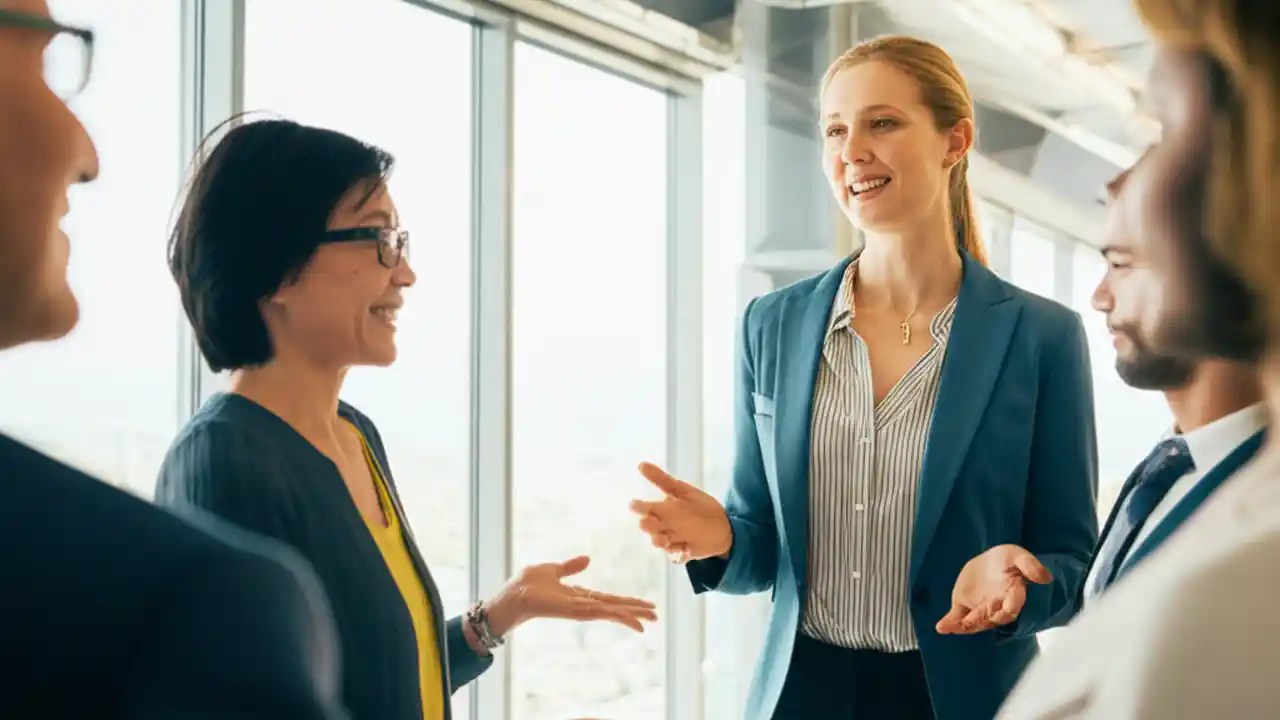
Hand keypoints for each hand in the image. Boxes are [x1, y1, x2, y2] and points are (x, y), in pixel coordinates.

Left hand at [485, 555, 656, 636]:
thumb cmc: (526, 585)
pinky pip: (599, 612)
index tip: (644, 605)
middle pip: (614, 607)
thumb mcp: (552, 570)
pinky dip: (615, 615)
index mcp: (579, 595)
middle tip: (656, 616)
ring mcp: (579, 610)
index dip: (626, 602)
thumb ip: (570, 567)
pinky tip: (629, 618)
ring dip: (630, 615)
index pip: (608, 599)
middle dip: (634, 611)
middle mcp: (582, 605)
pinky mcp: (573, 612)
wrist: (512, 596)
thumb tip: (588, 559)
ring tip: (649, 620)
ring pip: (611, 612)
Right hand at [629, 462, 732, 563]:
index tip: (635, 504)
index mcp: (663, 510)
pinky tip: (686, 549)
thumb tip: (641, 464)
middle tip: (653, 522)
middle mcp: (664, 526)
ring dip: (661, 541)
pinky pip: (676, 557)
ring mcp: (672, 541)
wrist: (723, 526)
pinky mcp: (682, 554)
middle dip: (649, 526)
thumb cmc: (700, 505)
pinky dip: (679, 555)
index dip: (640, 508)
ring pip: (660, 543)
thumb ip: (662, 480)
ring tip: (668, 539)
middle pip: (650, 528)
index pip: (647, 509)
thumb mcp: (683, 491)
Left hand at [935, 544, 1050, 634]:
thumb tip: (1045, 577)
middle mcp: (996, 606)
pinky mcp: (964, 607)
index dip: (1010, 609)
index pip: (1013, 605)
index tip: (1006, 611)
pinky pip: (957, 617)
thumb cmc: (1006, 560)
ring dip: (963, 625)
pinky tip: (941, 627)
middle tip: (969, 621)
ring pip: (973, 621)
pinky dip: (949, 623)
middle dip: (981, 619)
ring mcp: (979, 608)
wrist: (989, 562)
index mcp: (1012, 594)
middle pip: (990, 617)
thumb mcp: (1017, 555)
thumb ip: (1029, 565)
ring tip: (951, 627)